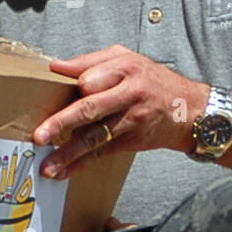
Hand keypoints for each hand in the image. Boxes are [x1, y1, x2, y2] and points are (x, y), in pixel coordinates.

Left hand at [34, 45, 204, 179]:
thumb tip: (55, 66)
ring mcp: (132, 120)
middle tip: (40, 135)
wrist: (190, 109)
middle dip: (62, 123)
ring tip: (48, 166)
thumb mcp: (127, 59)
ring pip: (96, 137)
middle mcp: (129, 94)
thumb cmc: (152, 80)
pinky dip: (82, 164)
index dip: (71, 86)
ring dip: (69, 153)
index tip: (47, 92)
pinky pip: (103, 153)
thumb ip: (90, 61)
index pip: (91, 78)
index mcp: (125, 68)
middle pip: (90, 108)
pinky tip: (65, 172)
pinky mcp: (133, 140)